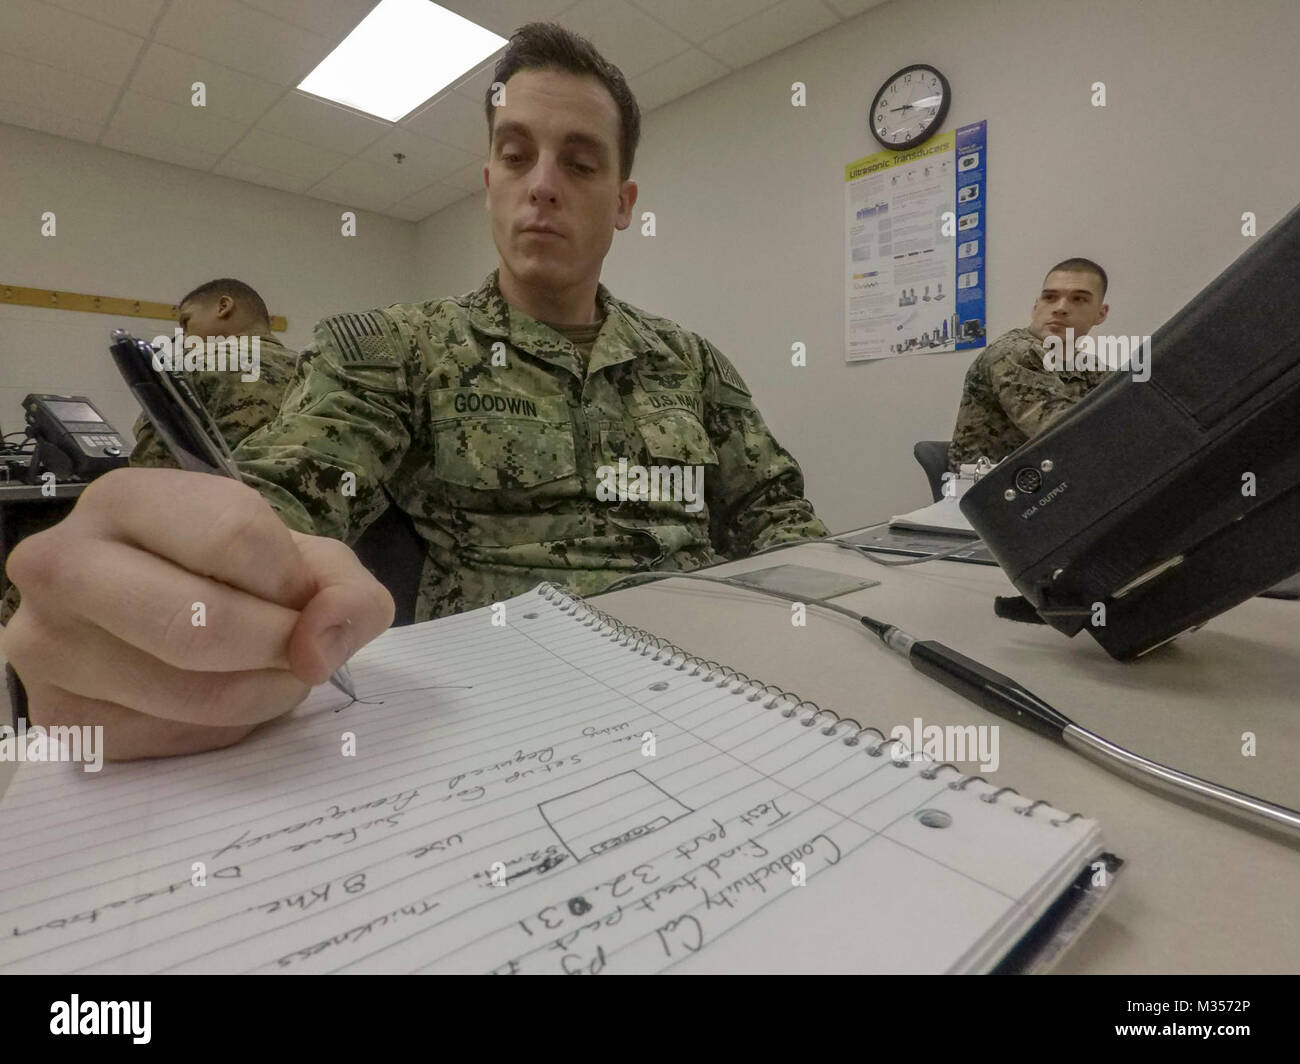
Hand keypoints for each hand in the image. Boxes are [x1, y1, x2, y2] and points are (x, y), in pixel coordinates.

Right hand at [1, 468, 393, 759]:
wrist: (160, 618)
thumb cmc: (236, 578)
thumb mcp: (306, 562)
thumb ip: (345, 591)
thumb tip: (317, 646)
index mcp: (126, 501)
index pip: (235, 536)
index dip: (291, 580)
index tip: (298, 595)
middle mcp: (63, 565)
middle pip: (202, 624)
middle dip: (277, 646)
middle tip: (295, 650)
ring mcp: (48, 645)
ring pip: (194, 694)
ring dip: (261, 695)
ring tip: (263, 672)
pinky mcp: (58, 716)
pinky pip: (172, 738)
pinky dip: (222, 729)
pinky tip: (214, 699)